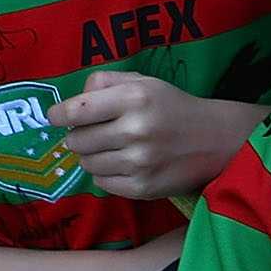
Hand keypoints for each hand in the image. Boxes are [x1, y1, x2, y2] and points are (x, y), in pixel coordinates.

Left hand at [48, 71, 259, 199]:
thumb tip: (71, 103)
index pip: (78, 110)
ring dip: (91, 156)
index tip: (54, 117)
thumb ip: (105, 82)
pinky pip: (101, 183)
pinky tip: (123, 163)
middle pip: (77, 140)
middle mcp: (136, 130)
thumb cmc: (172, 106)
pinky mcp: (142, 188)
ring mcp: (139, 162)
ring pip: (86, 163)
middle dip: (79, 135)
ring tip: (112, 148)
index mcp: (134, 98)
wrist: (216, 139)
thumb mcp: (144, 82)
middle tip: (95, 132)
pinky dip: (106, 174)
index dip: (59, 115)